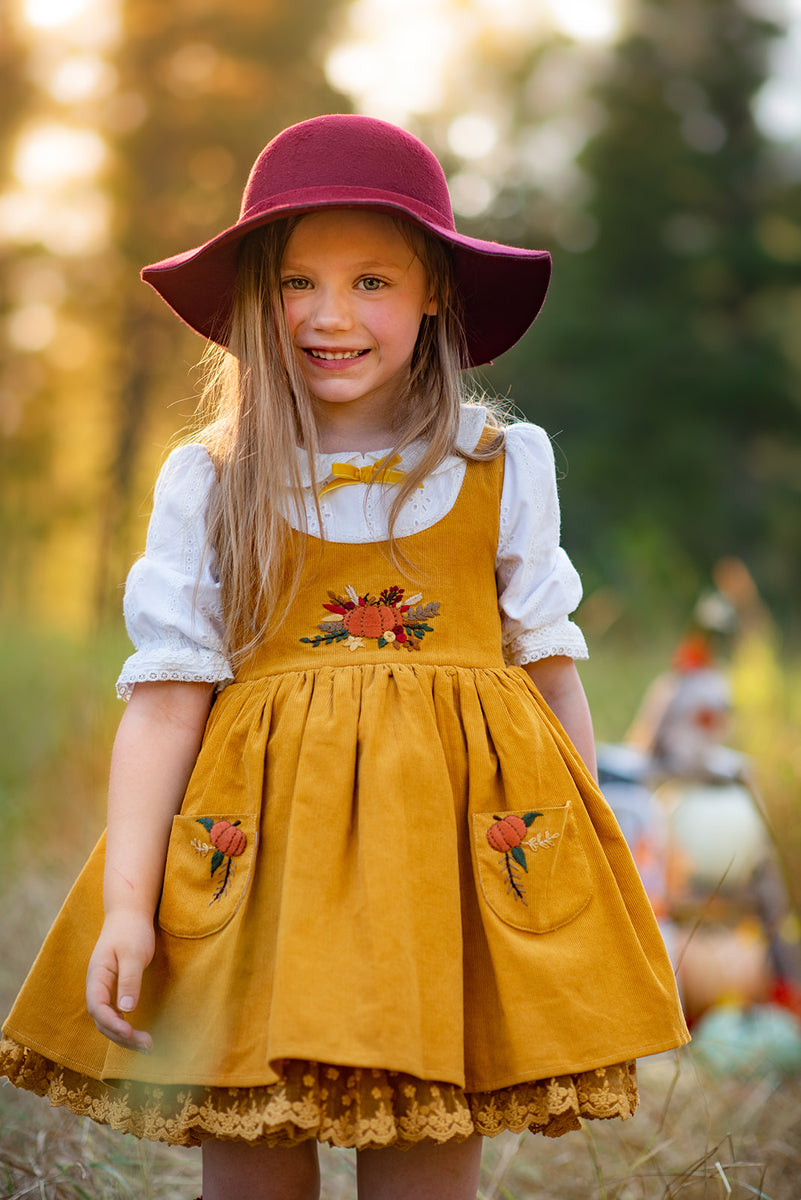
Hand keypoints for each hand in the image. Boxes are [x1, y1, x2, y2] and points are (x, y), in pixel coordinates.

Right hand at [86, 909, 155, 1052]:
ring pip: (109, 1021)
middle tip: (148, 1045)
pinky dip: (127, 1027)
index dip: (112, 1023)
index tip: (130, 1031)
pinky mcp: (114, 991)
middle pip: (103, 1020)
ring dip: (125, 1036)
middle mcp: (97, 987)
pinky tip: (140, 1035)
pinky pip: (116, 1015)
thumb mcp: (132, 953)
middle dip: (123, 1036)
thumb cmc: (131, 931)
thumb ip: (129, 980)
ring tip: (148, 1047)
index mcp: (97, 977)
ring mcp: (104, 990)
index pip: (97, 1007)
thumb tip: (126, 1009)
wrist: (129, 915)